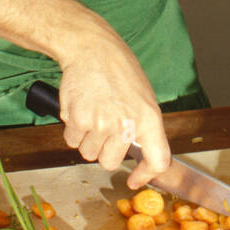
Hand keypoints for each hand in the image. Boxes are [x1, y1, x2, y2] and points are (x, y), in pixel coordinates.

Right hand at [57, 35, 170, 190]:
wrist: (92, 49)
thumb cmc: (118, 71)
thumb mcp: (143, 97)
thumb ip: (143, 127)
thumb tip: (141, 154)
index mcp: (149, 118)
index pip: (157, 160)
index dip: (145, 175)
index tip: (134, 180)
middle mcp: (126, 124)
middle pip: (109, 163)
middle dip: (104, 152)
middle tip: (104, 131)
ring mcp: (100, 123)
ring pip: (88, 153)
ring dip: (87, 140)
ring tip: (93, 113)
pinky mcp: (78, 119)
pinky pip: (72, 140)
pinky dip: (72, 130)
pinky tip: (80, 109)